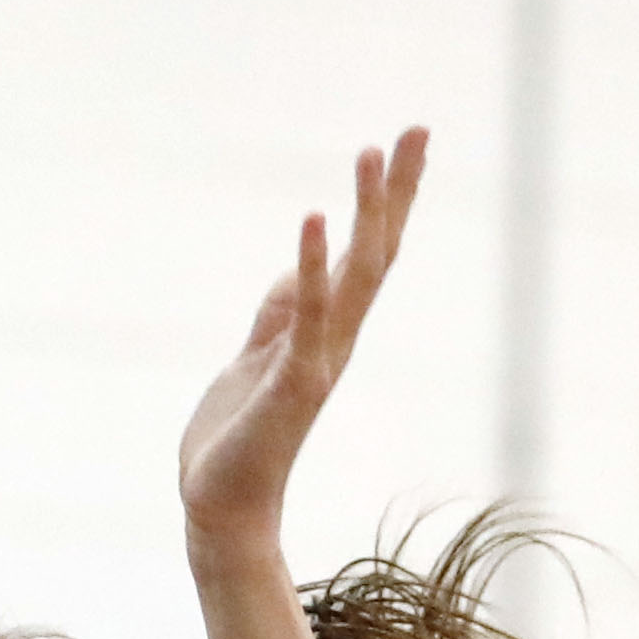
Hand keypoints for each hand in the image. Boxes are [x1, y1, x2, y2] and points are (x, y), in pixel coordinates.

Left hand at [181, 130, 429, 555]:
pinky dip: (311, 268)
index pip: (368, 253)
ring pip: (355, 276)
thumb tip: (299, 268)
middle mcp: (335, 340)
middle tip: (417, 128)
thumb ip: (279, 313)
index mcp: (328, 331)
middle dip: (396, 191)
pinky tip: (314, 220)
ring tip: (372, 152)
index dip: (388, 198)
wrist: (221, 509)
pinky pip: (305, 316)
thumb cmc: (238, 439)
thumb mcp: (257, 357)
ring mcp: (317, 360)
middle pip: (377, 252)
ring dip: (366, 214)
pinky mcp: (289, 382)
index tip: (406, 140)